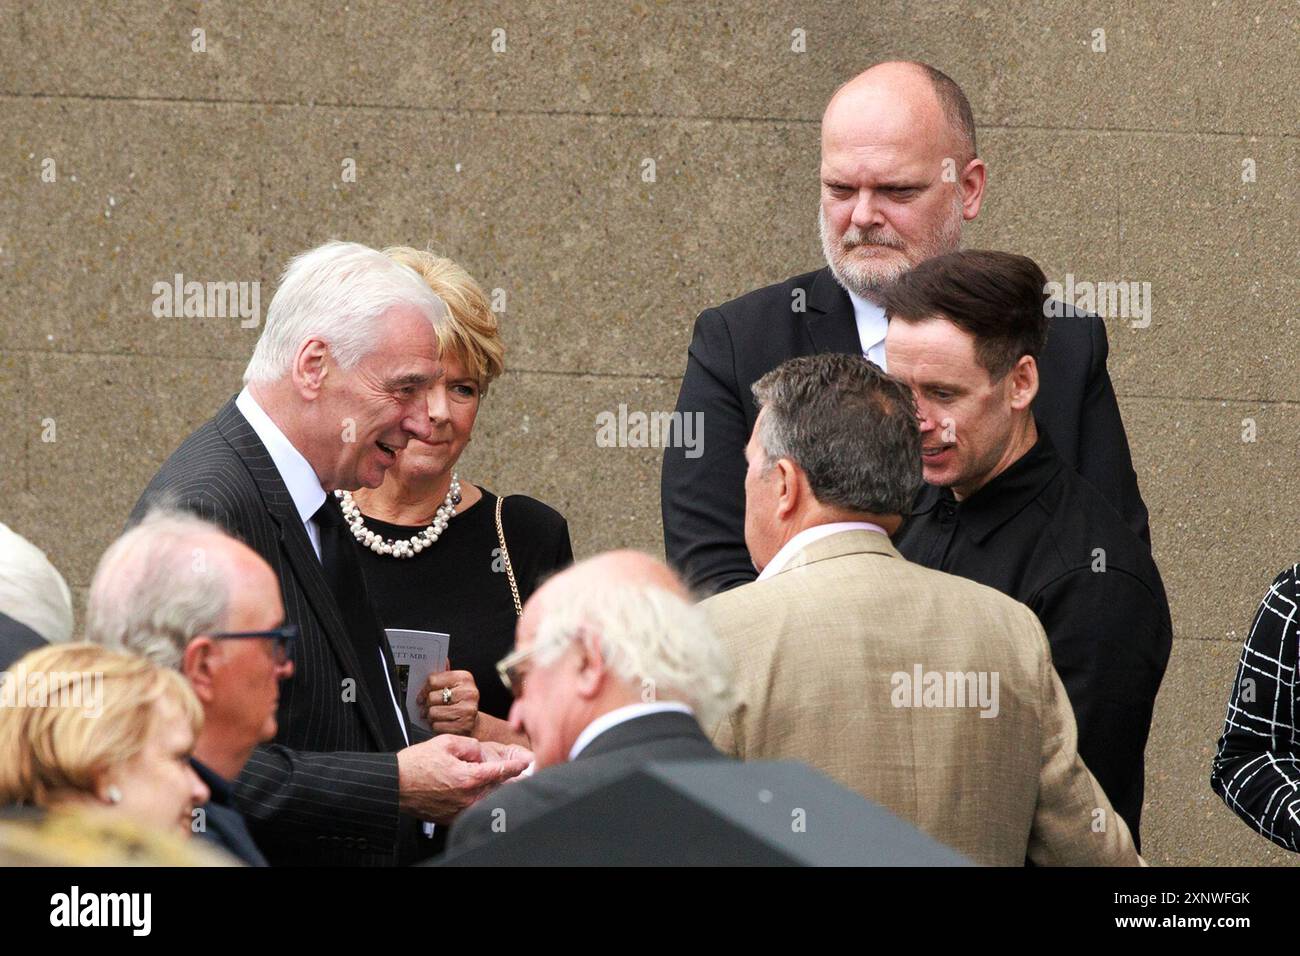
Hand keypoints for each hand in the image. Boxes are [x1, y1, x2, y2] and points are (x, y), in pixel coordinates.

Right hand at [396, 734, 529, 823]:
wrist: (396, 784)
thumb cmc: (416, 764)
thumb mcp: (446, 742)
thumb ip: (470, 745)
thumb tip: (480, 753)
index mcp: (468, 778)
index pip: (501, 772)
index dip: (516, 766)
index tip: (525, 762)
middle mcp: (467, 797)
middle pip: (498, 789)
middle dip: (509, 780)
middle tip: (518, 772)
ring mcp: (459, 810)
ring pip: (487, 800)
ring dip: (494, 790)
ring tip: (499, 781)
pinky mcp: (451, 817)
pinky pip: (472, 808)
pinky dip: (479, 800)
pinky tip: (478, 791)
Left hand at [417, 669, 480, 736]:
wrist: (473, 721)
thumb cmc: (459, 701)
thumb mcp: (455, 684)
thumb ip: (445, 673)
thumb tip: (442, 658)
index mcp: (465, 678)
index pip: (433, 680)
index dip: (424, 689)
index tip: (422, 695)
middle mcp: (468, 693)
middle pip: (432, 697)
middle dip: (426, 704)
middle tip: (427, 707)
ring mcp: (467, 710)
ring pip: (433, 713)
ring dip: (430, 716)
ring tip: (435, 716)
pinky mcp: (463, 726)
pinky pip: (437, 726)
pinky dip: (436, 726)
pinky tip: (442, 723)